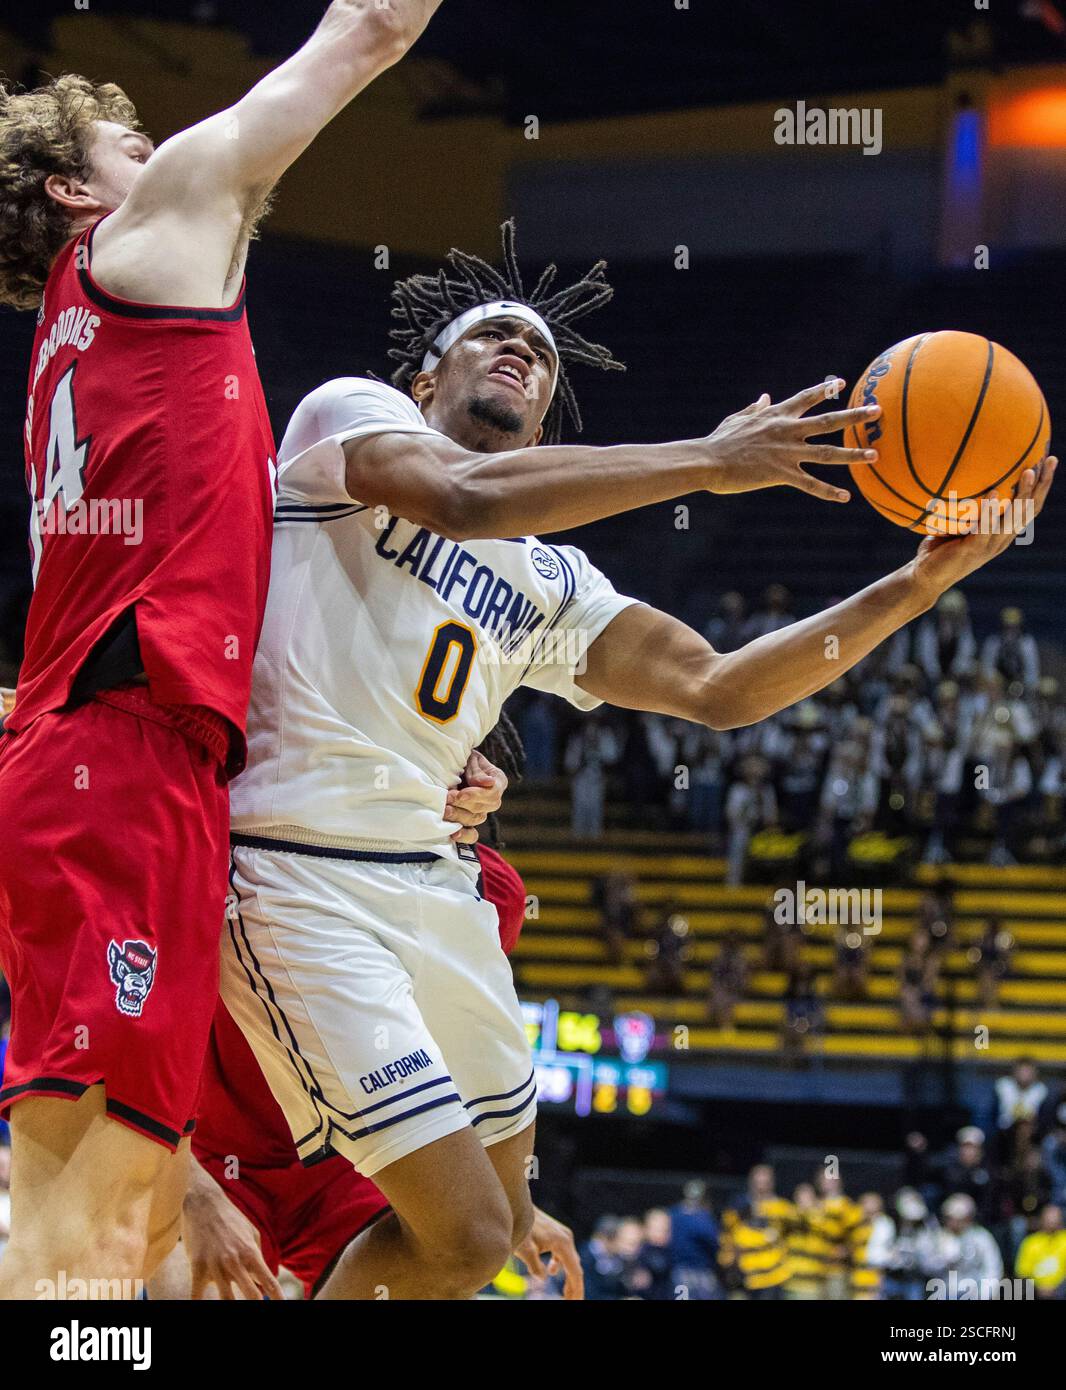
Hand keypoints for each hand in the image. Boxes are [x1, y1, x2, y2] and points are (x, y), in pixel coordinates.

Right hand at [182, 1171, 283, 1300]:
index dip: (278, 1298)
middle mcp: (236, 1261)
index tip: (284, 1306)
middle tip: (263, 1311)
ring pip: (226, 1300)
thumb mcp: (251, 1232)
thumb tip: (265, 1279)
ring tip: (236, 1311)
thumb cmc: (230, 1218)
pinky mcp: (197, 1267)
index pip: (269, 1281)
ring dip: (232, 1308)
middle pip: (252, 1296)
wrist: (203, 1203)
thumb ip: (258, 1256)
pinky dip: (198, 1304)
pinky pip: (197, 1295)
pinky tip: (200, 1306)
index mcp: (251, 1252)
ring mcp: (216, 1266)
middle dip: (258, 1306)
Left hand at [444, 749, 506, 842]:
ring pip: (475, 820)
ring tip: (445, 811)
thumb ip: (477, 771)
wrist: (447, 765)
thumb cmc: (460, 758)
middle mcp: (492, 799)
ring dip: (459, 816)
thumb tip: (488, 783)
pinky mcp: (469, 823)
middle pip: (483, 808)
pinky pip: (472, 835)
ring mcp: (481, 812)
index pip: (493, 792)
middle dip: (463, 805)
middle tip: (448, 799)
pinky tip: (453, 834)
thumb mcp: (470, 758)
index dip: (477, 795)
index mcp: (497, 781)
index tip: (461, 794)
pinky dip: (464, 836)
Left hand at [514, 1207, 583, 1299]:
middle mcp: (566, 1238)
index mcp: (563, 1243)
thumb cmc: (520, 1226)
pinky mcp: (556, 1234)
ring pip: (570, 1261)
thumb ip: (535, 1266)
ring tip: (566, 1294)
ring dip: (569, 1278)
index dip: (576, 1289)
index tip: (576, 1302)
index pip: (575, 1272)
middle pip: (576, 1268)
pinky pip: (563, 1254)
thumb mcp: (525, 1249)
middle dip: (574, 1287)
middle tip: (572, 1302)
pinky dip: (561, 1266)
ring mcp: (562, 1235)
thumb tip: (544, 1278)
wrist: (517, 1204)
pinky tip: (552, 1271)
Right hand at [704, 379, 878, 501]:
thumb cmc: (719, 441)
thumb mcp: (737, 419)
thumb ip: (754, 409)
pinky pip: (810, 484)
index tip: (843, 384)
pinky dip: (828, 491)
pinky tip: (845, 497)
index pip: (806, 398)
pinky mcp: (781, 473)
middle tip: (878, 412)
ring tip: (875, 455)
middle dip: (855, 417)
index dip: (825, 390)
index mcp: (777, 416)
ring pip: (827, 452)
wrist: (708, 460)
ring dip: (853, 454)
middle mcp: (787, 430)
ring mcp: (787, 452)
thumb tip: (764, 397)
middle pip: (829, 421)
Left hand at [908, 458, 1055, 607]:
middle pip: (1031, 510)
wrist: (925, 578)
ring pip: (1014, 518)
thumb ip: (966, 505)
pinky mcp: (973, 550)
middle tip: (1051, 460)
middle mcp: (1002, 539)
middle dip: (1043, 484)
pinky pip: (986, 528)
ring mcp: (989, 546)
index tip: (1050, 460)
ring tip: (1029, 471)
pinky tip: (995, 493)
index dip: (1042, 485)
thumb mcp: (957, 523)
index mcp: (1003, 533)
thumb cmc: (939, 549)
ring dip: (1023, 494)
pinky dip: (992, 511)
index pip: (1030, 507)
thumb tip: (964, 472)